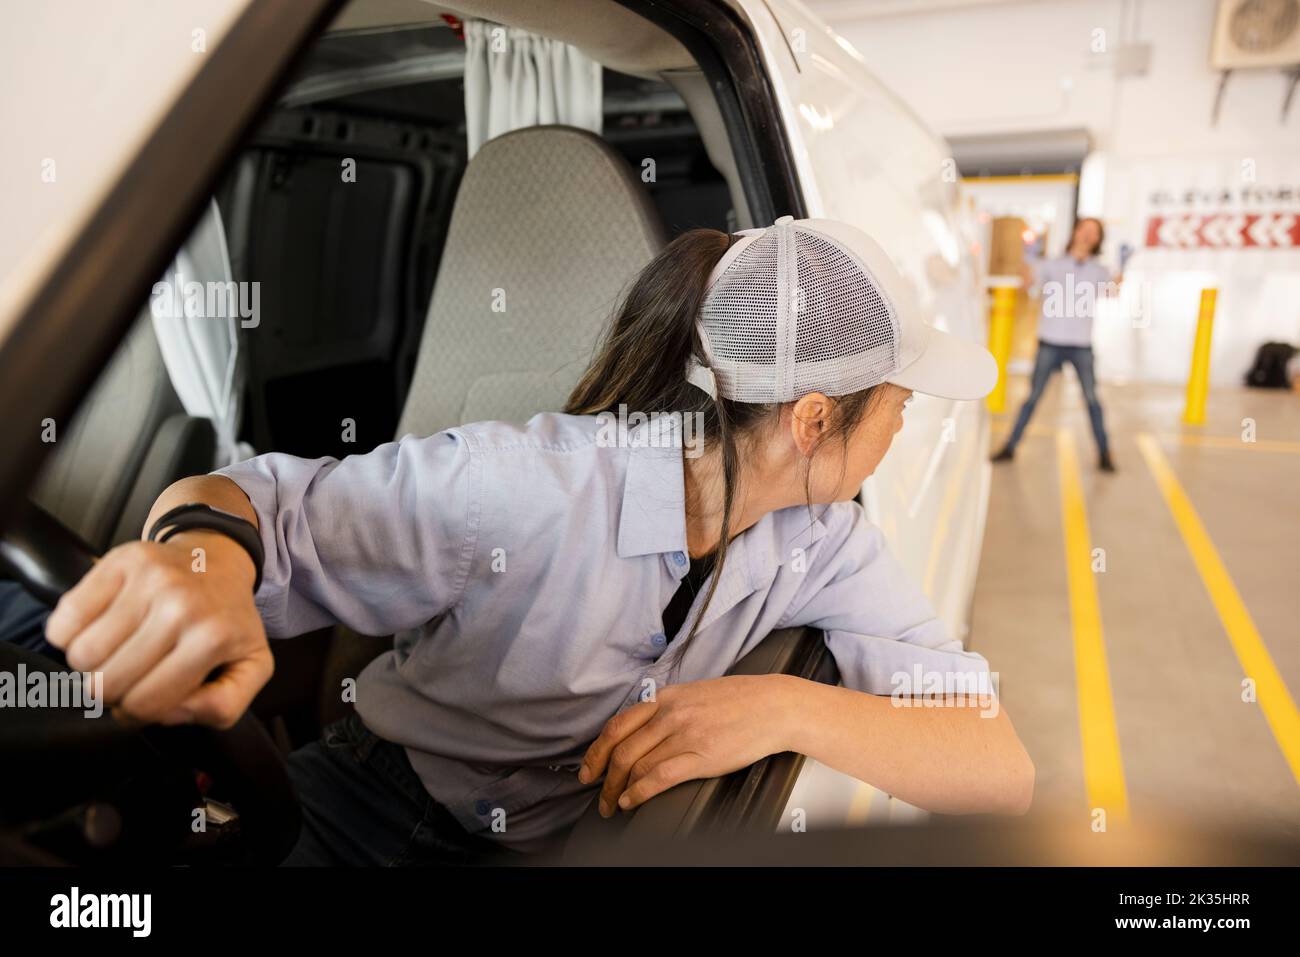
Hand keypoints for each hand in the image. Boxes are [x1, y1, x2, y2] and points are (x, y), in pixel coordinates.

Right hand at [44, 532, 269, 728]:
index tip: (143, 699)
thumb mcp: (252, 668)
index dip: (136, 714)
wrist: (218, 560)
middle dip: (111, 691)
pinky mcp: (119, 561)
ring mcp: (148, 580)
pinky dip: (69, 635)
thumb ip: (224, 705)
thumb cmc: (228, 620)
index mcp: (212, 638)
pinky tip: (98, 629)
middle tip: (129, 675)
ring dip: (90, 664)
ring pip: (81, 655)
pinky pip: (64, 620)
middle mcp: (179, 605)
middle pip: (105, 683)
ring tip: (115, 652)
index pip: (145, 704)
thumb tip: (170, 713)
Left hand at [577, 674, 796, 815]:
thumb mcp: (696, 694)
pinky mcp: (701, 755)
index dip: (597, 750)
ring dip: (617, 789)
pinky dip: (638, 792)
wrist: (775, 706)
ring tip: (613, 804)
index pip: (619, 724)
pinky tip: (631, 801)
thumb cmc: (742, 701)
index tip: (590, 767)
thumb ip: (669, 708)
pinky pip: (658, 776)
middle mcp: (670, 713)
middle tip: (595, 791)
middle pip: (620, 747)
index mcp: (667, 697)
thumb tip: (644, 729)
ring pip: (635, 764)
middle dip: (601, 774)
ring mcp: (684, 734)